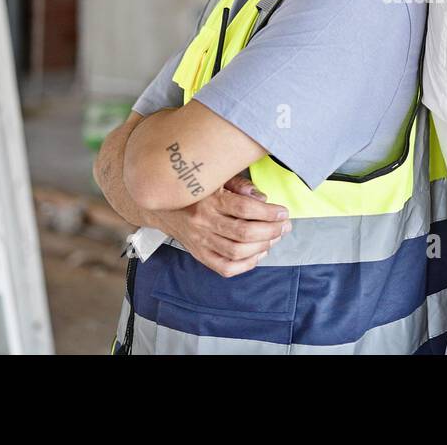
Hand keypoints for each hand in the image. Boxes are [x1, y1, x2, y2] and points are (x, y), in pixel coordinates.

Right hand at [150, 175, 291, 277]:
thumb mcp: (215, 178)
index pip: (244, 208)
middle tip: (285, 226)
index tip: (283, 211)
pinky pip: (225, 268)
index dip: (268, 212)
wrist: (161, 207)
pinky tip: (259, 254)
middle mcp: (203, 222)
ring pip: (236, 251)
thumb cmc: (195, 190)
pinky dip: (246, 265)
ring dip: (262, 247)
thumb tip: (262, 198)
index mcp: (209, 199)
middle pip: (243, 232)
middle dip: (271, 230)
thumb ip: (239, 185)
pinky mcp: (199, 254)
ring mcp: (200, 241)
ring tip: (275, 238)